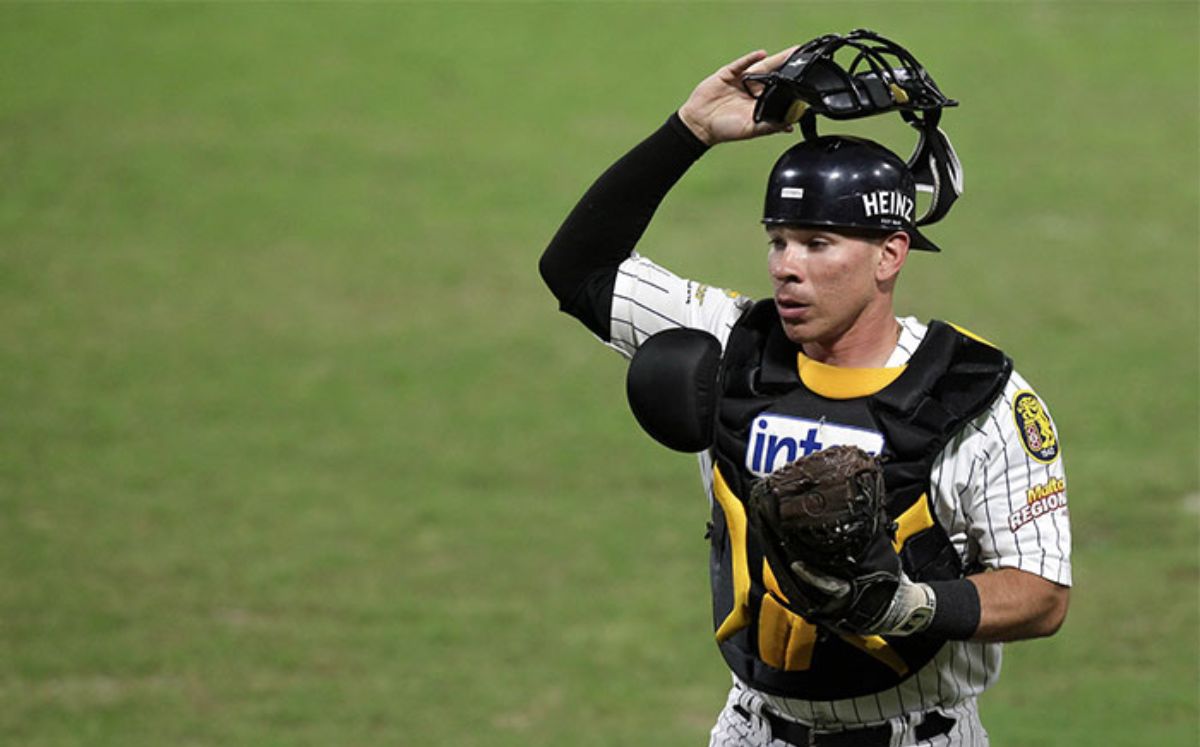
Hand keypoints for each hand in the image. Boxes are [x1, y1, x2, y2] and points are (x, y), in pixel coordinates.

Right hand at [677, 47, 798, 145]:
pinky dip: (750, 59)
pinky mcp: (728, 74)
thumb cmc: (725, 129)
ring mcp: (740, 81)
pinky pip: (741, 64)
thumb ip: (770, 126)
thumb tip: (790, 124)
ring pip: (761, 68)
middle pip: (774, 75)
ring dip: (775, 60)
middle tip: (803, 58)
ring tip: (791, 53)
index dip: (791, 84)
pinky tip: (761, 55)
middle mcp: (752, 90)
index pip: (779, 91)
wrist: (699, 124)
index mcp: (760, 103)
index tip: (806, 79)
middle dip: (788, 67)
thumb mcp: (751, 130)